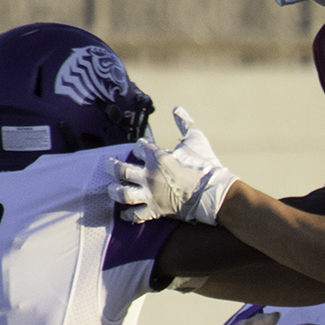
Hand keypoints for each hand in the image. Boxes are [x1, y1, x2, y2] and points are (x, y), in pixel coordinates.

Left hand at [110, 108, 238, 224]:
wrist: (215, 195)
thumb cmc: (206, 167)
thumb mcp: (197, 140)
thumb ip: (185, 124)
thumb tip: (177, 109)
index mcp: (157, 157)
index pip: (139, 148)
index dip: (140, 147)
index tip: (141, 148)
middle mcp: (149, 175)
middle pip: (121, 170)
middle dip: (113, 167)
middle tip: (109, 165)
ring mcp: (151, 194)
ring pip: (123, 193)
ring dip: (115, 191)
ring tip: (113, 189)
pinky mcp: (157, 210)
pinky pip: (137, 215)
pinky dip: (130, 215)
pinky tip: (126, 214)